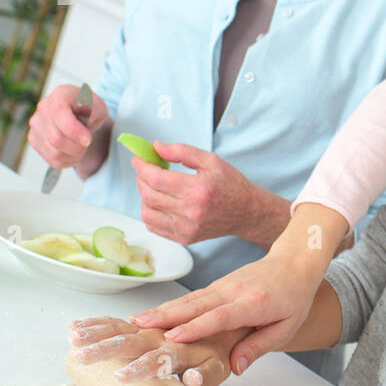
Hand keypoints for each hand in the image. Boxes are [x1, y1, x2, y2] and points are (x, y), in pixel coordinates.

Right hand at [27, 84, 108, 168]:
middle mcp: (43, 107)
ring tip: (81, 146)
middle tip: (87, 143)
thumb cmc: (89, 109)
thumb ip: (96, 111)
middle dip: (77, 147)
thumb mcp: (99, 107)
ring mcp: (36, 124)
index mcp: (60, 94)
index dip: (74, 131)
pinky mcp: (34, 139)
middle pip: (56, 139)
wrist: (81, 115)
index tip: (88, 139)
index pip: (58, 114)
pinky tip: (72, 150)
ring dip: (73, 155)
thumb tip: (87, 121)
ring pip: (54, 153)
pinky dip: (67, 160)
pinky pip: (52, 160)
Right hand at [130, 249, 338, 382]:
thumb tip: (234, 368)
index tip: (173, 337)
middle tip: (138, 326)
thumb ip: (259, 346)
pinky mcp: (218, 284)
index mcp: (254, 303)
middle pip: (196, 305)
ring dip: (162, 310)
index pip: (221, 317)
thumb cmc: (295, 298)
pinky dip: (171, 305)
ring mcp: (224, 285)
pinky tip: (153, 313)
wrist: (295, 262)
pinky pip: (192, 296)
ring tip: (135, 320)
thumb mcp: (286, 327)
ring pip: (189, 299)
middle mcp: (234, 291)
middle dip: (166, 316)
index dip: (196, 328)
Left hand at [133, 142, 284, 245]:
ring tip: (152, 187)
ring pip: (147, 213)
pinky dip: (150, 213)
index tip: (138, 160)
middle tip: (145, 170)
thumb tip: (156, 147)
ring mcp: (187, 228)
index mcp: (198, 189)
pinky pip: (154, 227)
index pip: (157, 179)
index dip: (142, 167)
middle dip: (141, 179)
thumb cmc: (231, 184)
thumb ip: (182, 151)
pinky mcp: (185, 238)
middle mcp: (191, 211)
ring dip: (144, 197)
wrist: (246, 212)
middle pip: (149, 195)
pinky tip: (159, 202)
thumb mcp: (211, 160)